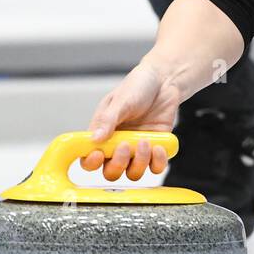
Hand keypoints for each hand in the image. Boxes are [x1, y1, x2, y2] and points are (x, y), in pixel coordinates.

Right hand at [83, 60, 180, 180]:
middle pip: (111, 172)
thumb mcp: (121, 100)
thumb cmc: (137, 86)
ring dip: (139, 163)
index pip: (89, 158)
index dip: (91, 162)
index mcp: (102, 133)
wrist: (164, 81)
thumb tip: (94, 139)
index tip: (99, 154)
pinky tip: (158, 146)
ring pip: (133, 173)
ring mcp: (137, 149)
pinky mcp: (156, 148)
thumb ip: (108, 120)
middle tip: (125, 146)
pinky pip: (155, 167)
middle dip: (117, 164)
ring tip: (145, 141)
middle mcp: (118, 145)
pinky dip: (157, 162)